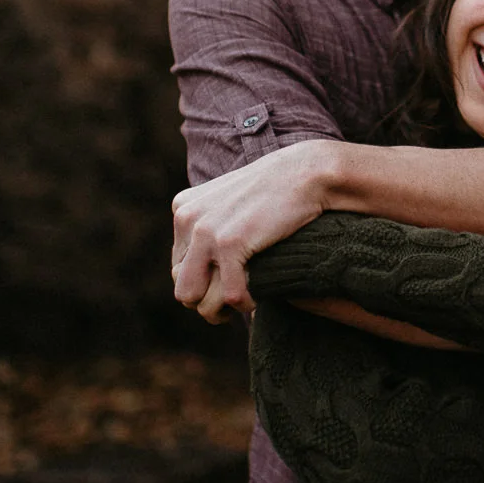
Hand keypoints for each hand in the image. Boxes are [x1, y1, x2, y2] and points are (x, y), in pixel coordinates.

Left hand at [171, 141, 336, 322]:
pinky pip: (230, 295)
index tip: (229, 283)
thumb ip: (211, 225)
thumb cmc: (276, 192)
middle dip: (205, 301)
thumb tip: (202, 268)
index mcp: (184, 208)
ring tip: (242, 303)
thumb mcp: (230, 204)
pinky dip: (246, 303)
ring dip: (217, 310)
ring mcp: (206, 230)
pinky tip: (259, 296)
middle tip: (234, 299)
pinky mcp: (230, 242)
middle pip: (181, 285)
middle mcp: (187, 218)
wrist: (306, 172)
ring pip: (192, 297)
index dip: (204, 282)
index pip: (177, 267)